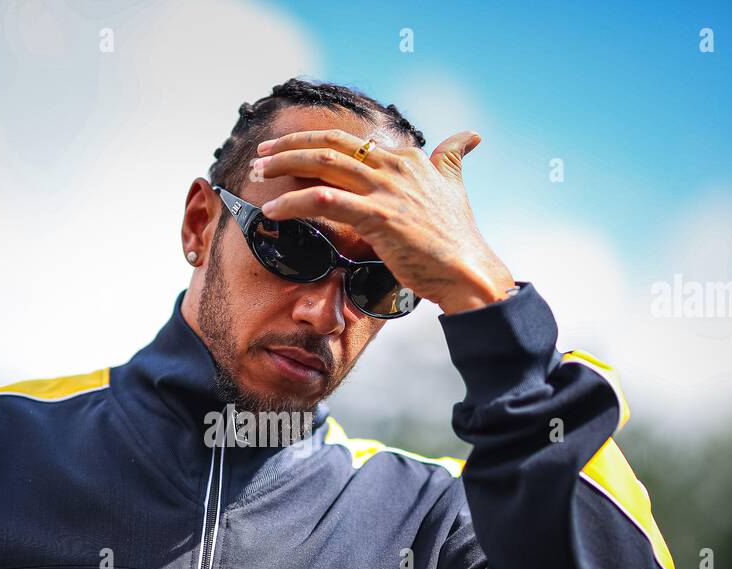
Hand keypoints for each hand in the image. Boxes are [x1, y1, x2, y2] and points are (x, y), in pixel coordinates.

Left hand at [253, 128, 514, 313]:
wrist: (466, 270)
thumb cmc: (457, 236)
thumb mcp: (454, 185)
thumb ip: (452, 157)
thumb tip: (471, 136)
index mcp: (406, 158)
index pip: (350, 140)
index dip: (314, 141)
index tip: (287, 148)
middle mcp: (395, 165)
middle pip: (331, 143)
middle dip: (290, 145)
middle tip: (262, 152)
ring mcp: (386, 189)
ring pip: (324, 164)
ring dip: (285, 165)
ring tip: (260, 173)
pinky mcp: (379, 215)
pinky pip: (325, 201)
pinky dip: (294, 202)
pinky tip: (273, 210)